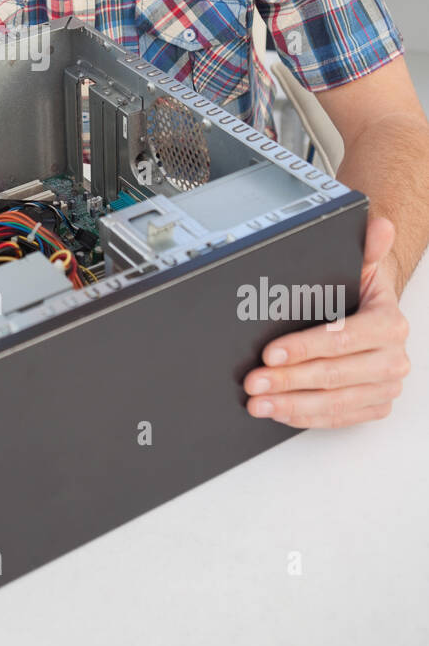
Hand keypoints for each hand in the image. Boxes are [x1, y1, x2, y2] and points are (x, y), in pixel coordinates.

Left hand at [243, 216, 407, 427]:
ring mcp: (386, 387)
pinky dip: (304, 416)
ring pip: (334, 402)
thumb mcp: (362, 264)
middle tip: (253, 381)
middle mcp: (393, 359)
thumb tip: (379, 226)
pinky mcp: (375, 406)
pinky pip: (338, 418)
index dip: (303, 348)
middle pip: (333, 375)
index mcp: (390, 324)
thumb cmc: (360, 290)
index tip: (269, 354)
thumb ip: (367, 246)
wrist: (375, 313)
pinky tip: (279, 410)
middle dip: (288, 380)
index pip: (341, 340)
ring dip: (291, 404)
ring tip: (257, 402)